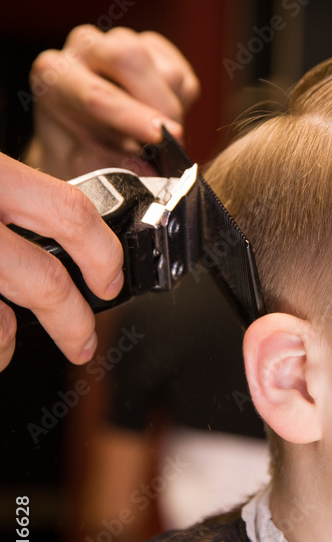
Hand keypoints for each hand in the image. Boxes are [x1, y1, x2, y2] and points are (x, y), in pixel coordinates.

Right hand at [0, 152, 124, 369]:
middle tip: (84, 341)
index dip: (102, 253)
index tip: (111, 279)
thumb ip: (18, 192)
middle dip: (73, 321)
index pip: (71, 211)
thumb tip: (66, 226)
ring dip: (11, 343)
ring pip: (4, 317)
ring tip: (10, 349)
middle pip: (45, 279)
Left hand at [23, 25, 200, 178]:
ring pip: (166, 72)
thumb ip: (112, 167)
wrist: (85, 143)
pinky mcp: (155, 48)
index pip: (95, 92)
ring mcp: (121, 41)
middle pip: (130, 57)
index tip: (160, 137)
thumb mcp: (85, 169)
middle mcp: (84, 48)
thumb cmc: (79, 155)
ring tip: (158, 138)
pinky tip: (161, 119)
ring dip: (172, 111)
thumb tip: (150, 170)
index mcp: (53, 74)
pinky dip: (182, 105)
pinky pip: (184, 77)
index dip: (131, 116)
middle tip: (175, 142)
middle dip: (160, 105)